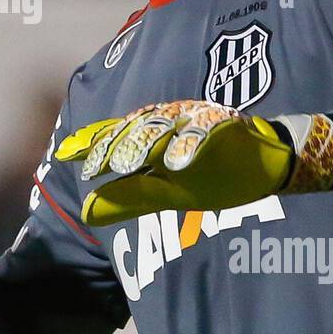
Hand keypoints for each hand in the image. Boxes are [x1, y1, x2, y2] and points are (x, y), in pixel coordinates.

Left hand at [56, 100, 332, 226]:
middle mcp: (172, 121)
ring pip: (165, 126)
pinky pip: (206, 133)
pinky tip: (177, 163)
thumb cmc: (214, 176)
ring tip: (124, 163)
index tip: (64, 152)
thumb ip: (128, 199)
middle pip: (135, 128)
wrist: (269, 164)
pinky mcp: (227, 126)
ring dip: (143, 143)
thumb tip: (85, 213)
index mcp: (155, 134)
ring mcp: (198, 120)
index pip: (116, 133)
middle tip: (91, 166)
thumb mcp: (168, 194)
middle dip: (111, 145)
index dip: (91, 140)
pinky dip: (190, 145)